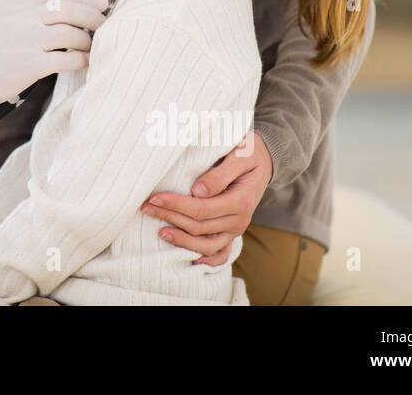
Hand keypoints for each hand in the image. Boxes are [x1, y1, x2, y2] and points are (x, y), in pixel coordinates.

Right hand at [0, 0, 108, 120]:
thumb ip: (16, 11)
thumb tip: (47, 11)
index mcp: (11, 2)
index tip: (100, 2)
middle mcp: (19, 17)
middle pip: (70, 8)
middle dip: (94, 15)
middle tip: (104, 23)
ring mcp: (24, 41)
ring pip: (72, 32)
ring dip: (88, 40)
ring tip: (91, 46)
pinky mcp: (26, 67)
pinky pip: (66, 59)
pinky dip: (80, 61)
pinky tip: (82, 64)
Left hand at [139, 131, 272, 264]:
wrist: (264, 161)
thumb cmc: (248, 153)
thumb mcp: (240, 155)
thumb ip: (220, 174)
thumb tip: (198, 191)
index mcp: (240, 201)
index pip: (202, 208)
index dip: (176, 205)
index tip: (155, 197)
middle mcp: (240, 220)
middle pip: (199, 226)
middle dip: (170, 216)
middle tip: (146, 207)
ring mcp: (236, 229)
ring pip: (207, 244)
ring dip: (182, 241)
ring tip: (160, 232)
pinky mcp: (232, 232)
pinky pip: (221, 253)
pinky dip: (207, 260)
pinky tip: (190, 260)